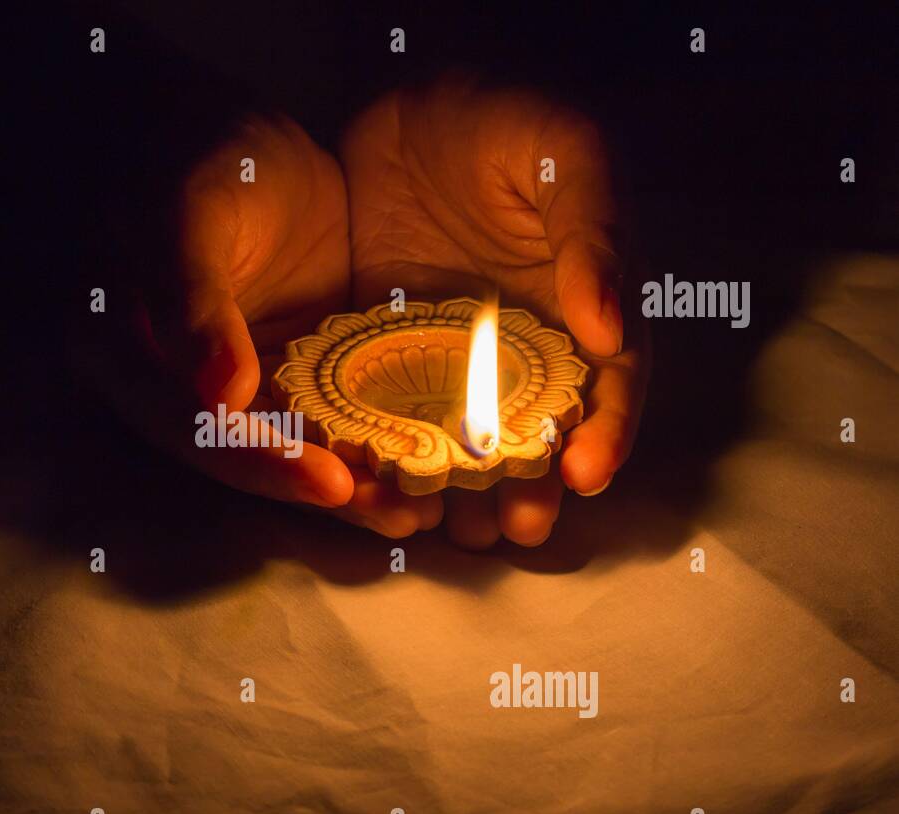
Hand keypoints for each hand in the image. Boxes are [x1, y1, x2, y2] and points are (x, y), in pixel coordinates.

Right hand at [100, 114, 443, 536]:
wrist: (236, 133)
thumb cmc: (197, 152)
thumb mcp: (186, 210)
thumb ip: (190, 297)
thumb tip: (214, 395)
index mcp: (125, 356)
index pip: (189, 427)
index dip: (258, 461)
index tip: (328, 480)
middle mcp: (171, 387)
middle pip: (242, 458)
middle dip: (318, 489)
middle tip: (393, 515)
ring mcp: (229, 386)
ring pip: (286, 449)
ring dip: (351, 483)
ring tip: (420, 511)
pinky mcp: (282, 374)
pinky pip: (323, 418)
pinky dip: (367, 443)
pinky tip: (422, 463)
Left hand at [340, 74, 649, 547]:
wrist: (404, 104)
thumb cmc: (502, 120)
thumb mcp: (562, 154)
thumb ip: (590, 233)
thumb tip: (608, 327)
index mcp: (582, 306)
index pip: (610, 384)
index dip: (606, 433)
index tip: (584, 474)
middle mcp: (524, 347)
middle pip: (539, 434)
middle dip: (532, 487)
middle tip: (516, 529)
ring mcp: (455, 358)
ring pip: (467, 441)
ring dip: (465, 492)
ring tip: (453, 530)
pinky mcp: (389, 356)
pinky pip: (392, 415)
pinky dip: (392, 454)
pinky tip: (382, 484)